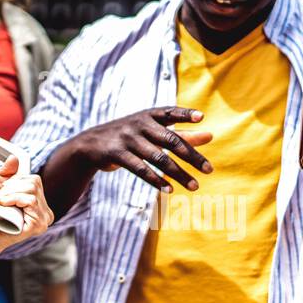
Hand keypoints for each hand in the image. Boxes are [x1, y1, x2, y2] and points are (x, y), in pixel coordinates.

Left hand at [0, 155, 53, 260]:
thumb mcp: (1, 188)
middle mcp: (47, 213)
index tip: (3, 191)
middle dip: (11, 187)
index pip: (35, 180)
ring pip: (31, 189)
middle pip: (34, 182)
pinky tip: (4, 206)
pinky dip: (13, 199)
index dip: (16, 181)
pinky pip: (29, 199)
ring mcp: (45, 219)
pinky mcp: (38, 224)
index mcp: (42, 205)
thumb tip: (13, 158)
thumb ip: (7, 172)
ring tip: (0, 203)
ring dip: (10, 193)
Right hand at [67, 106, 212, 192]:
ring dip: (178, 174)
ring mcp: (127, 139)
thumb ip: (182, 133)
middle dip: (191, 156)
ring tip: (195, 186)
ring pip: (158, 158)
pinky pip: (140, 169)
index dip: (185, 114)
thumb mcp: (153, 131)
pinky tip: (169, 190)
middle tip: (209, 170)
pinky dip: (156, 180)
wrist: (92, 144)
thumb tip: (210, 136)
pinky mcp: (117, 154)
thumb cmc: (131, 136)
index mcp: (150, 115)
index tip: (202, 117)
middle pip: (170, 140)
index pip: (170, 112)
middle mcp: (139, 125)